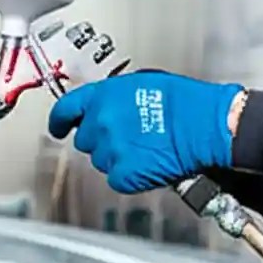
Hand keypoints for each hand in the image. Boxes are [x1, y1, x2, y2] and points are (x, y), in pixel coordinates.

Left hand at [48, 71, 244, 193]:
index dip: (59, 121)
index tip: (58, 127)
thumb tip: (107, 106)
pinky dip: (130, 176)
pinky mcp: (123, 174)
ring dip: (116, 157)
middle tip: (126, 138)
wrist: (204, 124)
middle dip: (100, 140)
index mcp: (103, 96)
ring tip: (145, 149)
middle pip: (84, 140)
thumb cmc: (184, 102)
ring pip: (100, 161)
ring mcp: (110, 150)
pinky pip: (117, 178)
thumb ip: (114, 97)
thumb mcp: (140, 84)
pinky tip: (148, 163)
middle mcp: (100, 123)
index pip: (65, 109)